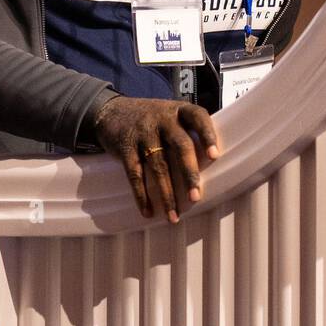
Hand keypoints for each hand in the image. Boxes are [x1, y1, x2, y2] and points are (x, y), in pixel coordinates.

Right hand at [92, 96, 220, 222]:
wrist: (110, 111)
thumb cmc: (151, 119)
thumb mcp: (170, 115)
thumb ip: (187, 132)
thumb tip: (210, 165)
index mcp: (179, 110)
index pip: (198, 117)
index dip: (207, 135)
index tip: (214, 156)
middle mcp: (163, 119)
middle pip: (180, 146)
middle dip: (189, 174)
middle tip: (195, 197)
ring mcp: (143, 133)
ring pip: (158, 165)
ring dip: (167, 193)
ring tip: (173, 216)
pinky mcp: (125, 147)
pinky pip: (135, 174)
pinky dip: (141, 195)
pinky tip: (149, 211)